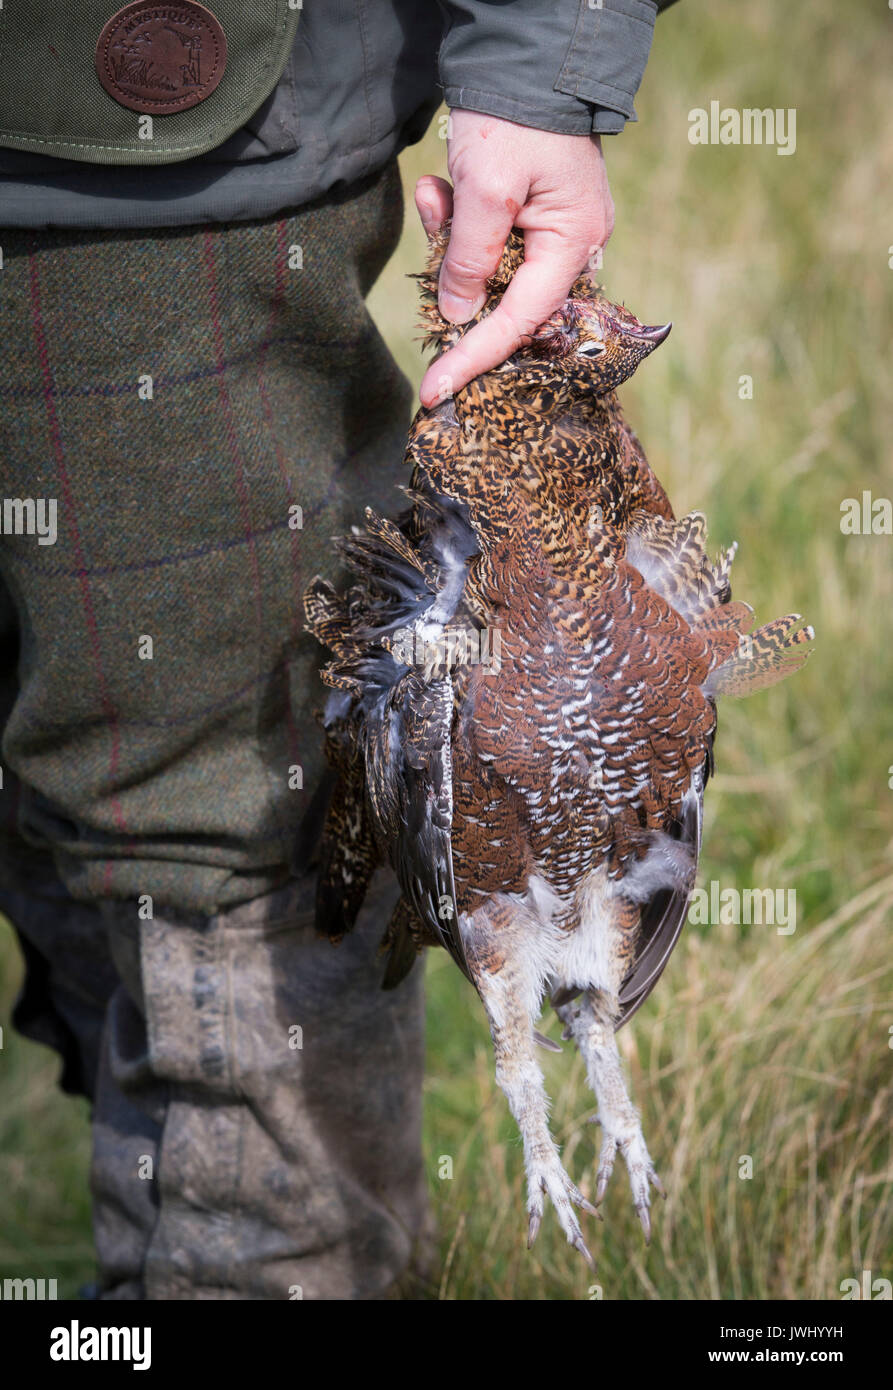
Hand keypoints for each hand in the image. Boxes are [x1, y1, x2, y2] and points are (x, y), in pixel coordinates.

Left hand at [416, 110, 614, 407]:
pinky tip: (441, 182)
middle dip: (454, 270)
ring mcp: (554, 226)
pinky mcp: (533, 209)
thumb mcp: (485, 190)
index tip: (437, 389)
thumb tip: (457, 313)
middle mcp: (572, 242)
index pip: (519, 321)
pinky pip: (488, 236)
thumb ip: (468, 259)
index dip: (475, 356)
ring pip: (488, 265)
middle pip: (501, 294)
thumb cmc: (515, 118)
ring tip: (436, 188)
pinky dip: (457, 219)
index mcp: (573, 242)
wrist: (528, 50)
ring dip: (450, 237)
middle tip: (434, 211)